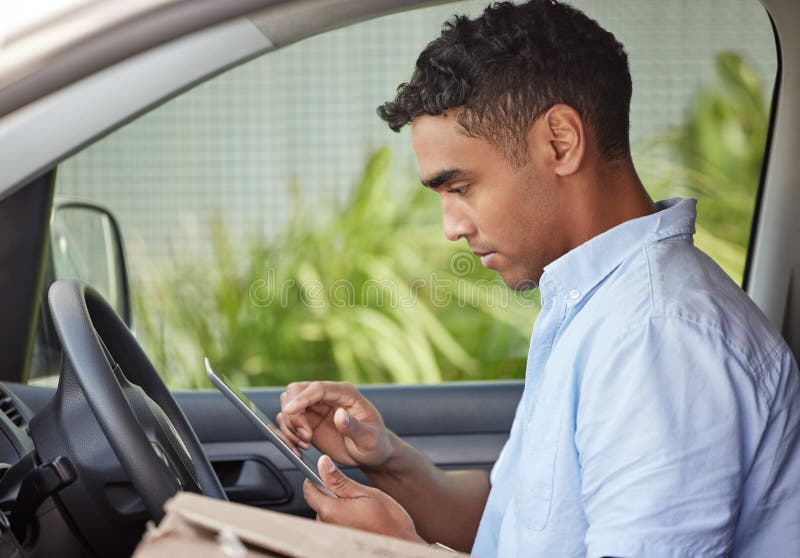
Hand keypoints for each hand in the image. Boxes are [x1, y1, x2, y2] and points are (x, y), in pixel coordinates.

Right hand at [277, 381, 392, 467]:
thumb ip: (354, 427)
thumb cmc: (375, 444)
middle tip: (306, 437)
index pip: (318, 388)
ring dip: (289, 427)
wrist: (371, 456)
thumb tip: (340, 414)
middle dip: (293, 414)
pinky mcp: (307, 422)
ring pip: (287, 406)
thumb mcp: (370, 439)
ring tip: (305, 444)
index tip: (290, 410)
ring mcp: (315, 409)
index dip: (302, 398)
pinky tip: (299, 448)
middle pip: (295, 391)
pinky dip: (286, 435)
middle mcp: (327, 397)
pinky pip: (286, 422)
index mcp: (345, 394)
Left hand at [303, 455, 421, 543]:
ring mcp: (332, 535)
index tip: (330, 475)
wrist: (400, 544)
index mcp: (331, 511)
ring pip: (325, 513)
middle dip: (330, 493)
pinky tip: (358, 519)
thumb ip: (340, 480)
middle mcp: (327, 526)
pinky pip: (333, 524)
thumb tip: (323, 463)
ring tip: (358, 508)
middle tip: (353, 493)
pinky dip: (342, 519)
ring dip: (337, 507)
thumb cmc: (389, 522)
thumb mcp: (366, 493)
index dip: (317, 478)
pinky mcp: (338, 540)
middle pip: (317, 501)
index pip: (309, 489)